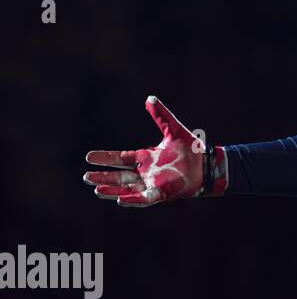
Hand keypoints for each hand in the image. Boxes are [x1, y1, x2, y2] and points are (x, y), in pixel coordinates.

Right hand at [84, 96, 226, 206]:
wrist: (208, 163)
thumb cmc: (191, 149)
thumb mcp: (173, 129)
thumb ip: (161, 115)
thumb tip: (149, 98)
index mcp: (146, 157)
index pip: (121, 158)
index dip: (105, 158)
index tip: (88, 156)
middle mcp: (146, 172)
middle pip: (119, 176)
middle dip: (103, 177)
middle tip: (86, 177)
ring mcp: (153, 183)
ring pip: (127, 189)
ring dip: (112, 190)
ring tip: (96, 190)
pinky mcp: (162, 193)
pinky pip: (144, 199)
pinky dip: (132, 200)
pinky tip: (119, 200)